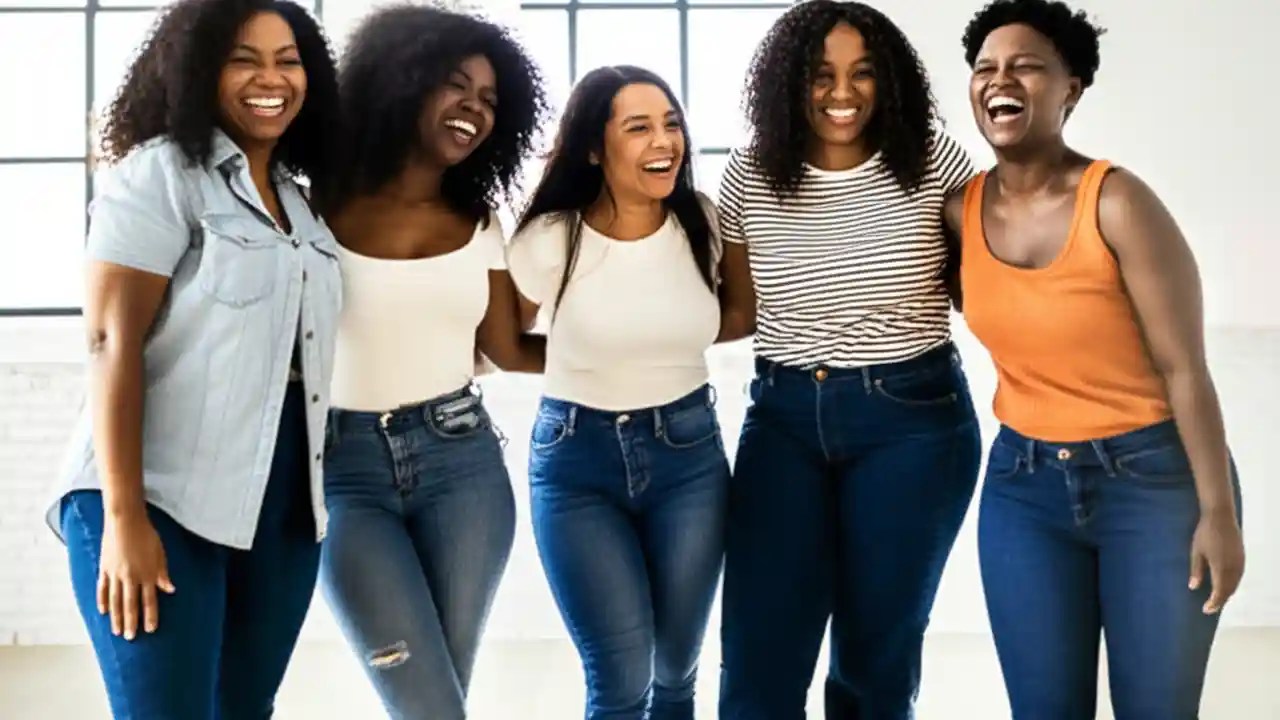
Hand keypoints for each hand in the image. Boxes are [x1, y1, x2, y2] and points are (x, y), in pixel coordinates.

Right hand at [97, 512, 174, 639]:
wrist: (125, 521)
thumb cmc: (147, 535)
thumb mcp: (160, 553)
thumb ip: (163, 573)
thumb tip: (170, 590)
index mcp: (147, 574)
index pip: (149, 601)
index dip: (150, 616)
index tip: (150, 629)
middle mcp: (130, 577)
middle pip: (131, 605)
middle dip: (131, 623)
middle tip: (130, 638)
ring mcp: (115, 574)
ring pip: (116, 601)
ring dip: (116, 617)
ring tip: (116, 632)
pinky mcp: (104, 568)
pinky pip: (103, 588)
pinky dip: (103, 601)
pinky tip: (104, 612)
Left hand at [1189, 508, 1244, 614]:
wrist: (1221, 517)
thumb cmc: (1204, 534)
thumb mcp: (1196, 552)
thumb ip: (1196, 571)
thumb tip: (1193, 588)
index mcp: (1221, 568)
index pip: (1219, 592)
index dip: (1214, 603)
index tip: (1206, 610)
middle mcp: (1233, 568)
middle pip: (1229, 590)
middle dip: (1220, 600)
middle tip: (1210, 607)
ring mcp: (1240, 563)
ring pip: (1235, 584)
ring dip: (1227, 593)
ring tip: (1217, 599)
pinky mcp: (1242, 558)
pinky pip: (1239, 577)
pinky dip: (1232, 585)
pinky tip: (1225, 585)